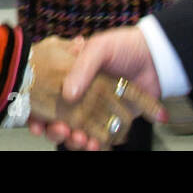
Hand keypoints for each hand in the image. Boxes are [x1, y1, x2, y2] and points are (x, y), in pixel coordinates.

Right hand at [29, 27, 165, 149]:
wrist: (157, 56)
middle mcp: (80, 96)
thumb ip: (82, 68)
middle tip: (62, 130)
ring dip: (75, 141)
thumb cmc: (124, 46)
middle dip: (56, 131)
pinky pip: (101, 139)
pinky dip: (97, 146)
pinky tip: (97, 146)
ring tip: (82, 141)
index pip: (45, 98)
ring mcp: (97, 111)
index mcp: (70, 77)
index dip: (36, 113)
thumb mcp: (99, 48)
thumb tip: (67, 94)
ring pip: (77, 133)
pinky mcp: (114, 122)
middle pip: (58, 120)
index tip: (36, 123)